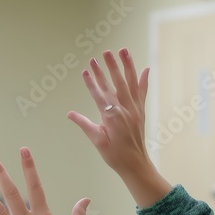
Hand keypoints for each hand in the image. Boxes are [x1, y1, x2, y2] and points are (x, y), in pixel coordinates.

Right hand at [68, 49, 172, 208]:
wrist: (135, 164)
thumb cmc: (114, 154)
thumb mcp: (96, 140)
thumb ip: (84, 124)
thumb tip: (70, 114)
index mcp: (111, 116)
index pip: (99, 94)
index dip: (92, 81)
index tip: (86, 69)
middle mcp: (125, 109)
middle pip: (116, 83)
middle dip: (109, 67)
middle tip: (104, 53)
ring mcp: (134, 109)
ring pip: (130, 83)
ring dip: (126, 66)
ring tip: (123, 51)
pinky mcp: (141, 112)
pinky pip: (142, 93)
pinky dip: (144, 81)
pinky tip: (145, 68)